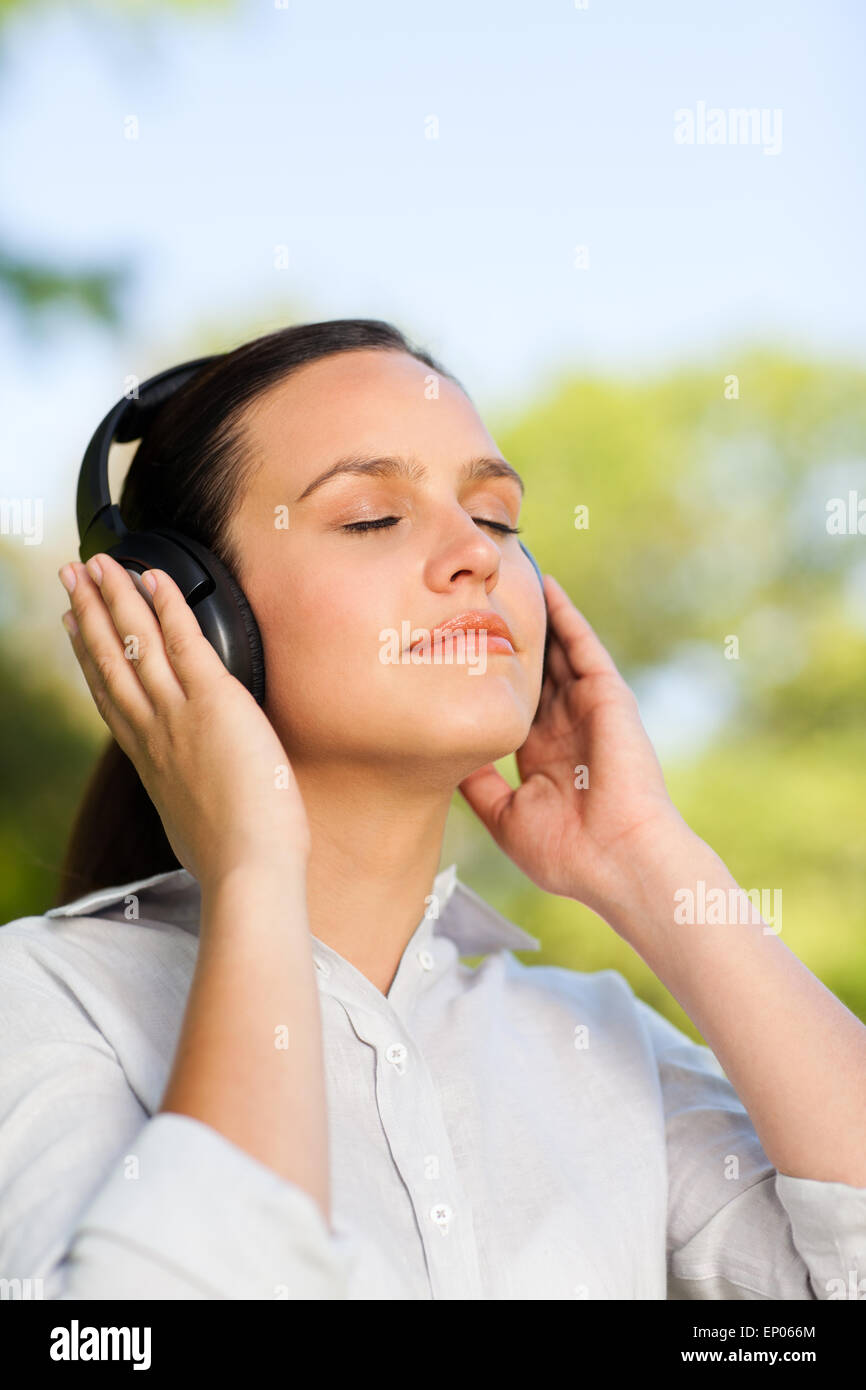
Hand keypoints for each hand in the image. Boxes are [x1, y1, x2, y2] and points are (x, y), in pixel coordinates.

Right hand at [58, 552, 309, 891]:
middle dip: (87, 612)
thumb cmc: (232, 858)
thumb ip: (187, 802)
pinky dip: (167, 604)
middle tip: (70, 576)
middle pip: (109, 659)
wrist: (247, 867)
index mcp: (149, 760)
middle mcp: (153, 731)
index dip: (89, 656)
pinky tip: (153, 577)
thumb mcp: (191, 827)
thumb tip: (196, 806)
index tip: (74, 628)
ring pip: (136, 642)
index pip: (111, 696)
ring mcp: (177, 714)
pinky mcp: (213, 700)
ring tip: (98, 563)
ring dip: (114, 597)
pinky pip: (183, 640)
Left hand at [458, 574, 690, 923]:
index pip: (512, 705)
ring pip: (557, 651)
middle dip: (509, 639)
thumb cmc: (566, 852)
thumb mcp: (505, 816)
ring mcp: (588, 709)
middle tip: (475, 601)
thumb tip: (444, 756)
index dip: (488, 678)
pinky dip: (567, 615)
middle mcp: (565, 727)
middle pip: (533, 670)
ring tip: (506, 580)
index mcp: (541, 756)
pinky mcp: (609, 696)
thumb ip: (477, 785)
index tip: (453, 652)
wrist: (618, 860)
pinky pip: (584, 646)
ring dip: (536, 617)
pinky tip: (546, 586)